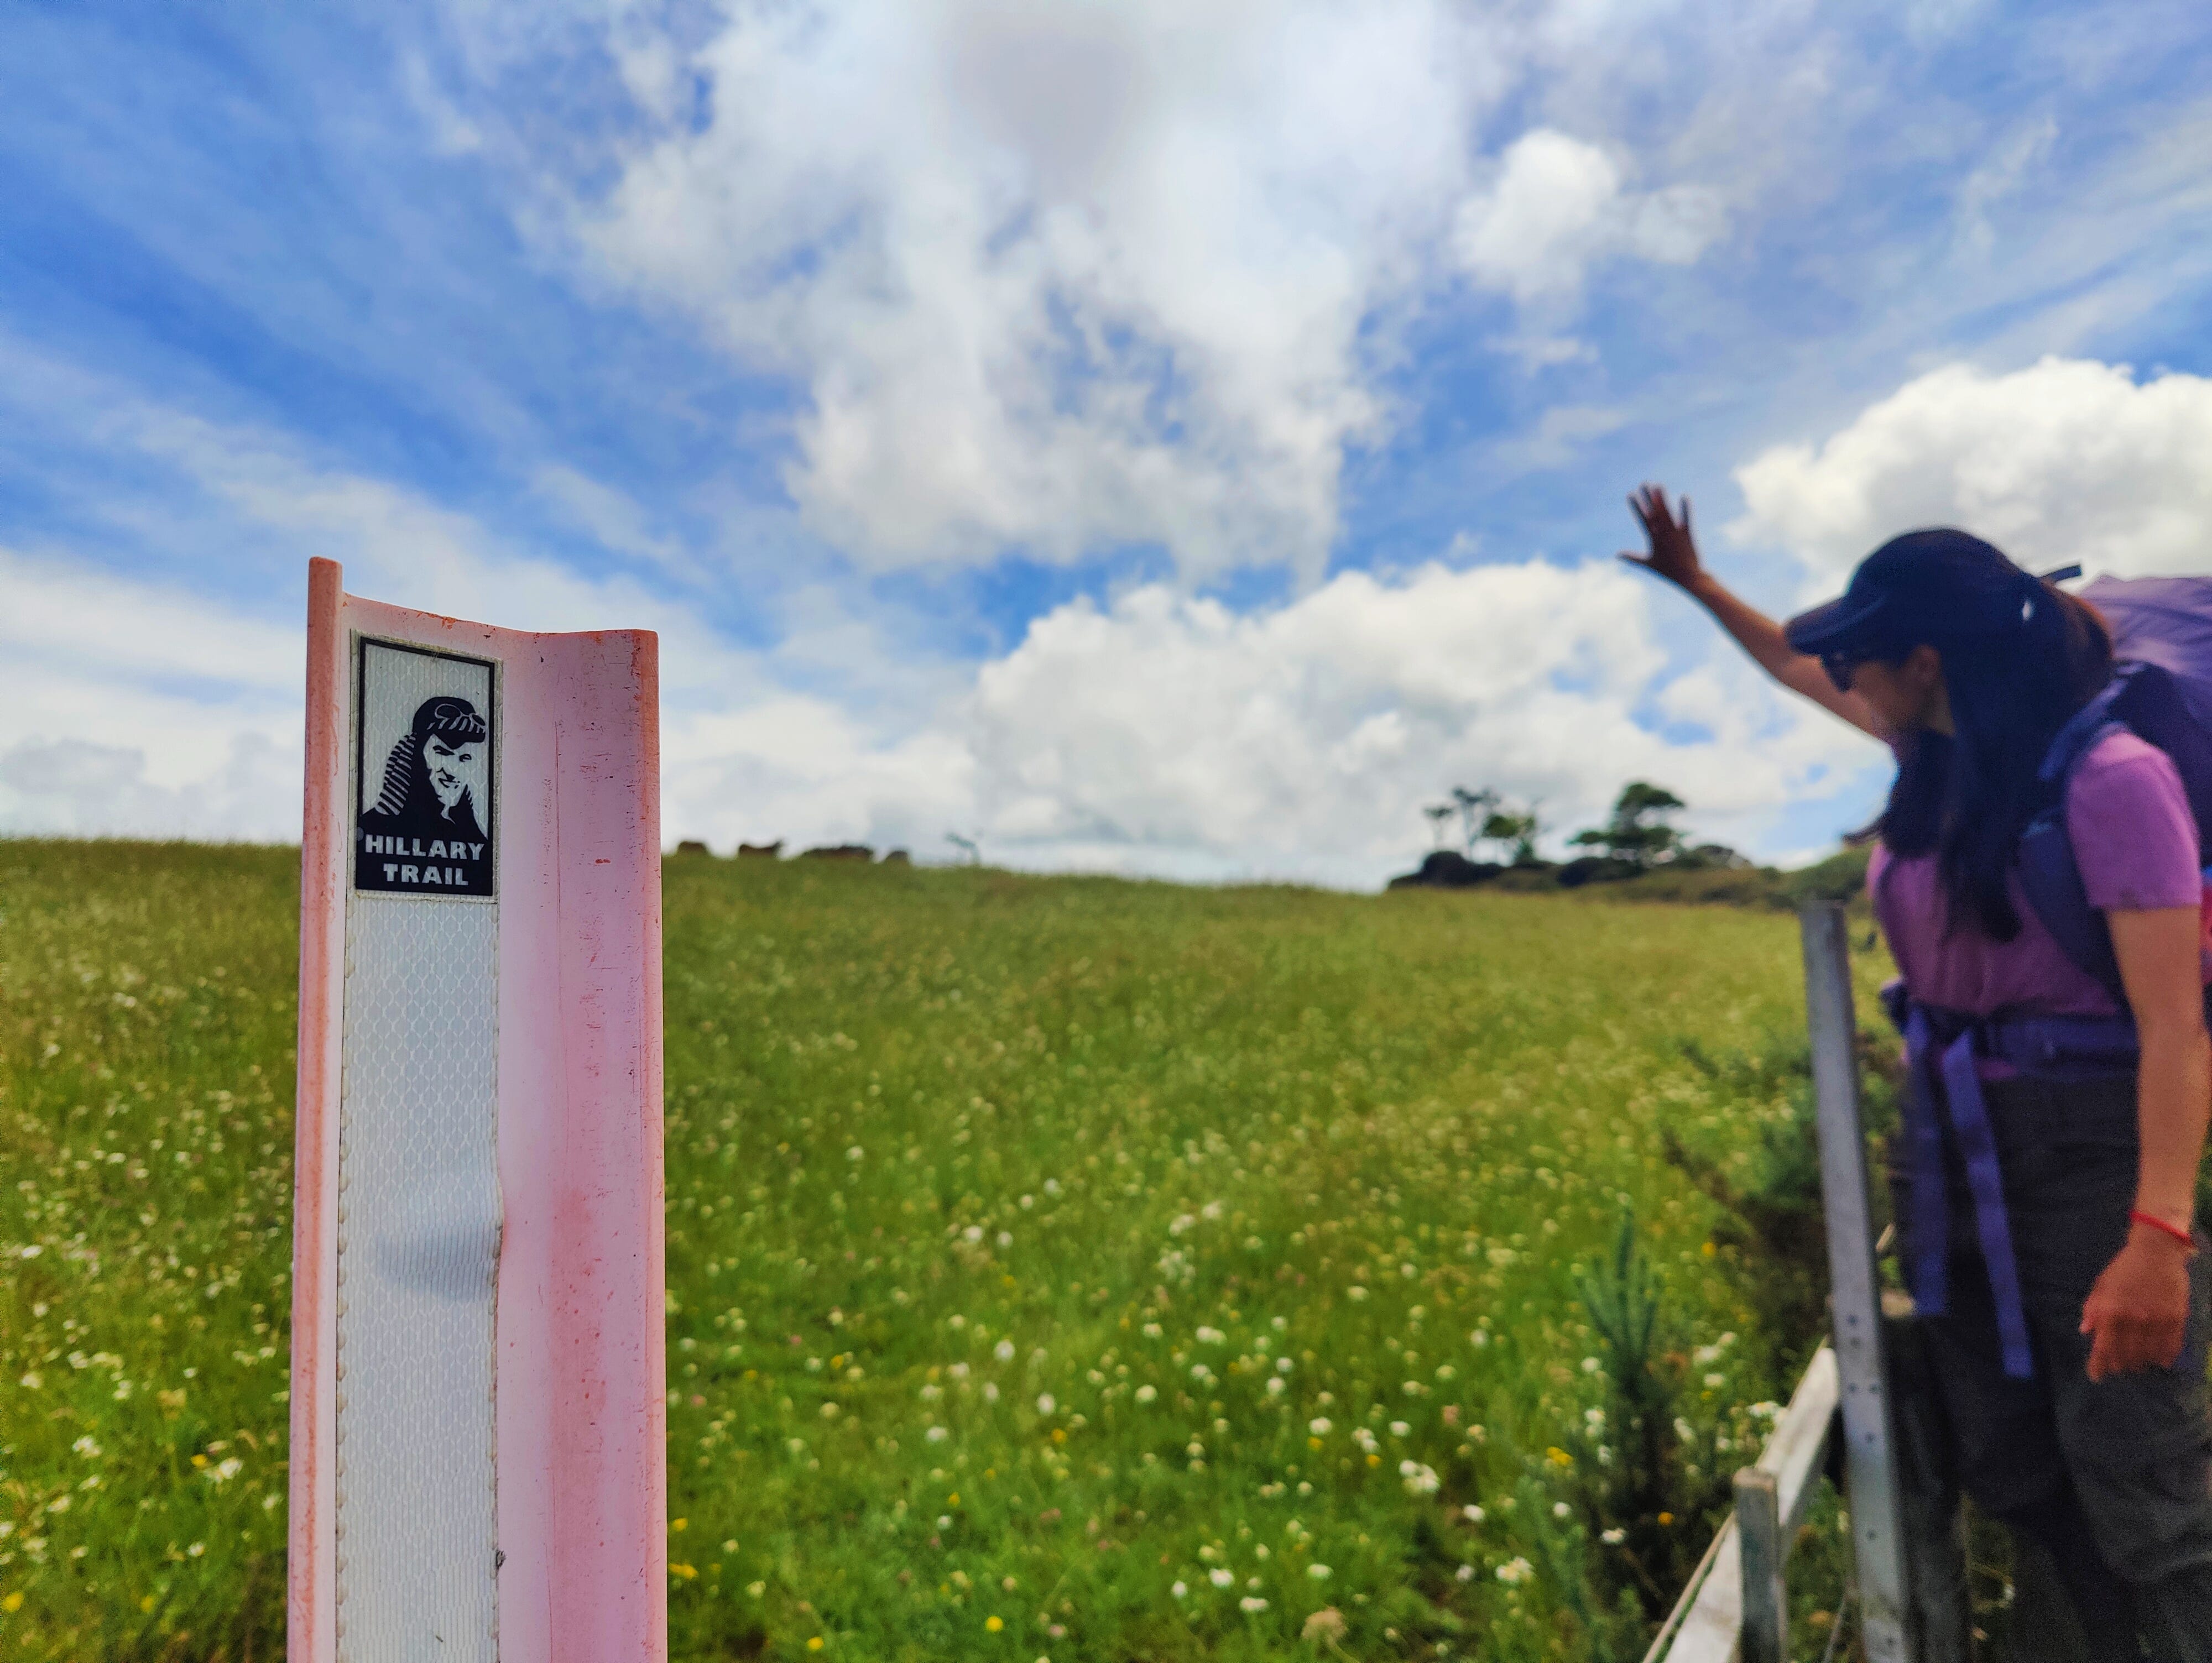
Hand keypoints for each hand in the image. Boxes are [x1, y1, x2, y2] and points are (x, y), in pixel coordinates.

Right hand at [1619, 483, 1703, 590]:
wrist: (1688, 577)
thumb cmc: (1666, 571)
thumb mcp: (1647, 564)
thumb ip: (1632, 558)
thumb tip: (1617, 555)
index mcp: (1653, 539)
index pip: (1643, 519)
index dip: (1637, 506)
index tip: (1631, 494)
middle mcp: (1664, 534)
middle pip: (1654, 512)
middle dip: (1648, 497)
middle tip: (1643, 483)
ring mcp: (1676, 533)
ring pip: (1668, 513)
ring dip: (1662, 499)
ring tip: (1658, 486)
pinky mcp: (1687, 534)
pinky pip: (1686, 519)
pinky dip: (1685, 508)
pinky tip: (1684, 496)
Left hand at [2080, 1222, 2193, 1380]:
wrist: (2156, 1251)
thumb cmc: (2123, 1268)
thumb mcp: (2101, 1285)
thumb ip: (2093, 1308)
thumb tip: (2085, 1331)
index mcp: (2111, 1311)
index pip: (2103, 1348)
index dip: (2099, 1366)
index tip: (2096, 1376)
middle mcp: (2133, 1319)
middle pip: (2126, 1356)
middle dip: (2120, 1365)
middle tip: (2118, 1367)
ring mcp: (2157, 1320)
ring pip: (2149, 1355)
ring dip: (2141, 1363)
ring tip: (2137, 1364)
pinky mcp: (2176, 1319)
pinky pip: (2171, 1346)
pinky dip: (2164, 1357)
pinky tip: (2160, 1361)